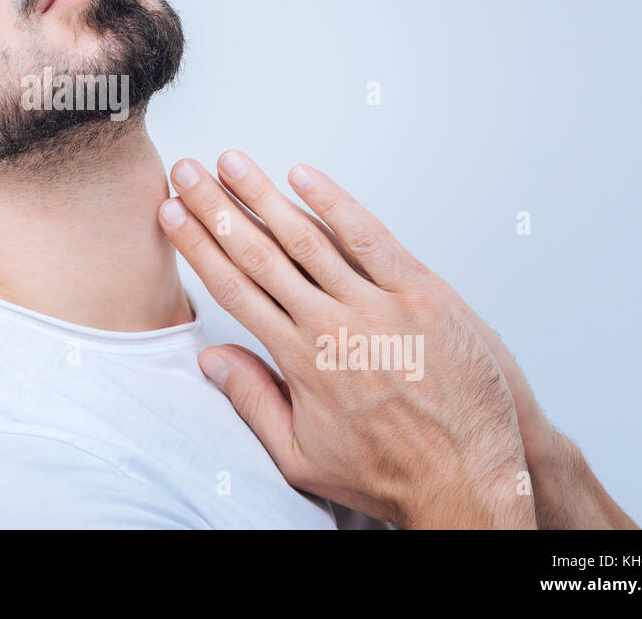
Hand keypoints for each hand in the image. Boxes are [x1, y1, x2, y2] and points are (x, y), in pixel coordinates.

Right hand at [157, 151, 534, 527]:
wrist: (468, 479)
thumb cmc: (389, 472)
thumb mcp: (303, 457)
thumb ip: (254, 402)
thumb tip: (212, 360)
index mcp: (299, 360)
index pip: (234, 288)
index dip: (197, 247)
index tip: (172, 215)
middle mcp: (331, 327)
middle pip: (259, 254)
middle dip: (216, 208)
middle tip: (186, 173)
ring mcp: (378, 306)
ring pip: (307, 238)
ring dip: (263, 195)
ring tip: (232, 162)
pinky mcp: (422, 294)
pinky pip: (372, 239)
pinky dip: (336, 204)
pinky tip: (303, 177)